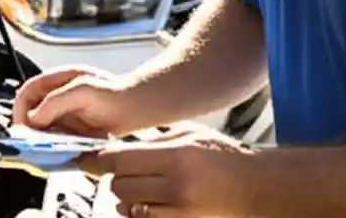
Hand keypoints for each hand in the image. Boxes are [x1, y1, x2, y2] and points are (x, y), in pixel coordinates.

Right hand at [10, 65, 139, 136]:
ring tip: (42, 146)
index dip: (20, 109)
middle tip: (29, 141)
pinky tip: (56, 148)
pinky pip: (54, 135)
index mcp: (58, 79)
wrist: (136, 107)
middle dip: (27, 125)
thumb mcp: (81, 92)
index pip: (27, 92)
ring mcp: (66, 110)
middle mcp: (59, 94)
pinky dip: (50, 143)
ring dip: (38, 136)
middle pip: (31, 109)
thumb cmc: (114, 93)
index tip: (22, 126)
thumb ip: (54, 103)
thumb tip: (33, 118)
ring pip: (41, 125)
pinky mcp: (73, 126)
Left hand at [83, 126, 257, 217]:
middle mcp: (176, 187)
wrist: (256, 189)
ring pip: (127, 209)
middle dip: (118, 179)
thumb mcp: (190, 136)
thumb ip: (153, 142)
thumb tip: (116, 149)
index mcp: (177, 156)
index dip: (99, 160)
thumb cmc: (224, 157)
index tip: (88, 160)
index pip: (119, 160)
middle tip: (130, 173)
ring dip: (128, 199)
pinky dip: (141, 214)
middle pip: (119, 187)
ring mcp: (179, 213)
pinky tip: (153, 205)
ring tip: (147, 189)